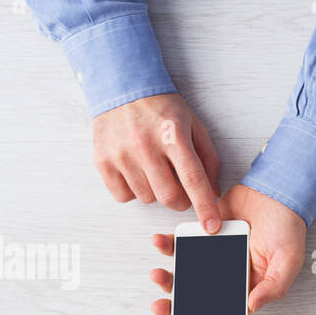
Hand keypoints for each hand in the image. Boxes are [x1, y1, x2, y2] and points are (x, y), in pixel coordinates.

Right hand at [93, 93, 222, 232]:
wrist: (122, 88)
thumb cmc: (161, 109)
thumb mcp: (193, 125)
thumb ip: (208, 159)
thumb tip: (213, 192)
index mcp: (173, 136)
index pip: (193, 179)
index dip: (204, 206)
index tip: (212, 227)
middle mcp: (145, 146)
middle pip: (169, 197)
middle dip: (180, 201)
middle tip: (180, 188)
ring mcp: (121, 154)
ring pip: (147, 198)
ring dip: (155, 192)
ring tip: (153, 168)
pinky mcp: (102, 160)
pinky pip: (123, 195)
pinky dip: (133, 190)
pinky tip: (136, 171)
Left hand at [149, 184, 306, 314]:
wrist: (277, 190)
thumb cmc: (288, 227)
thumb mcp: (288, 261)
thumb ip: (273, 287)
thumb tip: (252, 307)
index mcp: (247, 286)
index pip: (221, 310)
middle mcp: (227, 274)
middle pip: (197, 295)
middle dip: (176, 303)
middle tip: (161, 305)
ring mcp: (213, 255)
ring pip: (185, 271)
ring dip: (168, 276)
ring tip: (157, 274)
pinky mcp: (204, 235)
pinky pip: (182, 242)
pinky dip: (169, 244)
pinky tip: (160, 244)